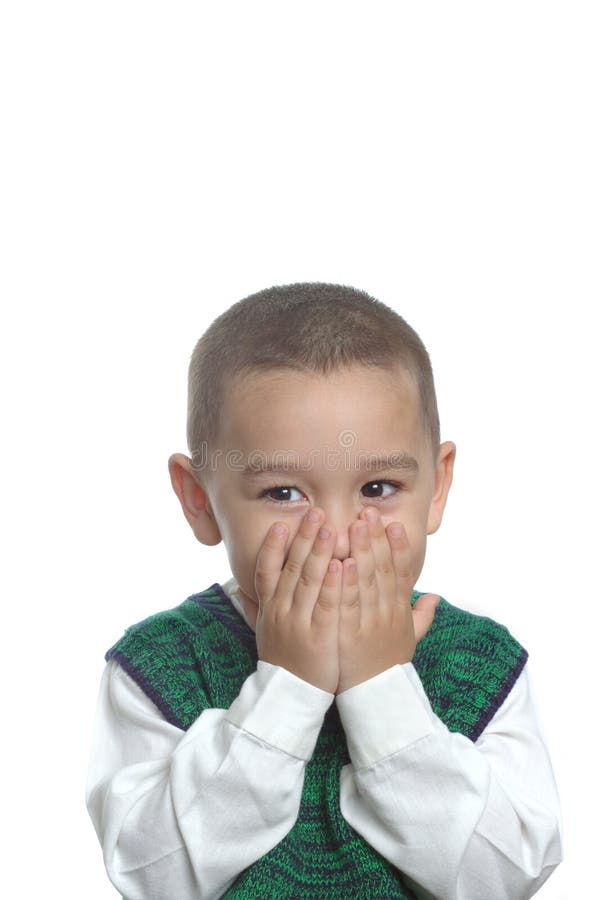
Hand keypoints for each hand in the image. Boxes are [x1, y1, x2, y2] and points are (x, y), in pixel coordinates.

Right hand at [253, 508, 341, 692]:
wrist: (290, 697)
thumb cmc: (284, 658)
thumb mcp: (267, 629)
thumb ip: (261, 603)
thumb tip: (246, 583)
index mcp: (270, 608)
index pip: (267, 571)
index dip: (273, 547)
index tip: (281, 524)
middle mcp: (281, 611)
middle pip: (291, 568)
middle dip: (304, 538)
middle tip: (315, 512)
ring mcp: (298, 623)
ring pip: (308, 580)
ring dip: (318, 551)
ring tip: (328, 526)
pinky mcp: (319, 636)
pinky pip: (326, 605)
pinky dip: (332, 584)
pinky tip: (339, 564)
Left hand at [337, 507, 439, 693]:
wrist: (375, 700)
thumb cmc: (388, 667)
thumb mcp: (409, 640)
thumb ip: (422, 616)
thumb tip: (434, 596)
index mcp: (400, 612)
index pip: (401, 574)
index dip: (399, 548)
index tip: (394, 524)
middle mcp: (387, 614)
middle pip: (382, 570)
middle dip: (376, 539)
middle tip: (369, 512)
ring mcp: (369, 623)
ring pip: (366, 581)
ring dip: (361, 551)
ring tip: (355, 525)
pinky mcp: (349, 635)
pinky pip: (347, 605)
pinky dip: (345, 583)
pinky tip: (341, 562)